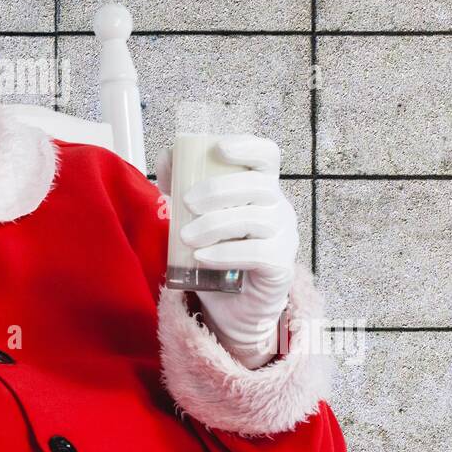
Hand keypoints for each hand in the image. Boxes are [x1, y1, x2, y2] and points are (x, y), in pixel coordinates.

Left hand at [174, 135, 298, 366]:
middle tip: (185, 203)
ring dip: (215, 225)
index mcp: (261, 186)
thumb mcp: (196, 215)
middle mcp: (279, 207)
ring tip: (186, 237)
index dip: (248, 147)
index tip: (219, 149)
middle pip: (259, 186)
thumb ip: (182, 183)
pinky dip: (225, 253)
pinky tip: (202, 257)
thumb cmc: (216, 250)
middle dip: (219, 190)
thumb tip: (166, 159)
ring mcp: (284, 237)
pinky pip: (258, 253)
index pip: (267, 155)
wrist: (230, 305)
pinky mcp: (281, 267)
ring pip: (256, 219)